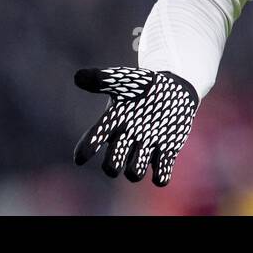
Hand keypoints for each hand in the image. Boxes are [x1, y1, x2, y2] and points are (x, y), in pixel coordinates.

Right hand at [73, 66, 198, 185]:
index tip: (81, 158)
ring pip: (134, 173)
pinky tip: (163, 157)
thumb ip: (103, 79)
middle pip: (112, 165)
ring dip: (136, 168)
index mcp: (112, 123)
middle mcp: (126, 141)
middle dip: (113, 164)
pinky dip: (161, 174)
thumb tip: (77, 77)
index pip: (93, 140)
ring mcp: (145, 149)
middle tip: (122, 146)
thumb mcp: (125, 79)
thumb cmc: (144, 84)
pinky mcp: (166, 153)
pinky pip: (161, 175)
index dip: (86, 150)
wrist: (174, 88)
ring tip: (146, 148)